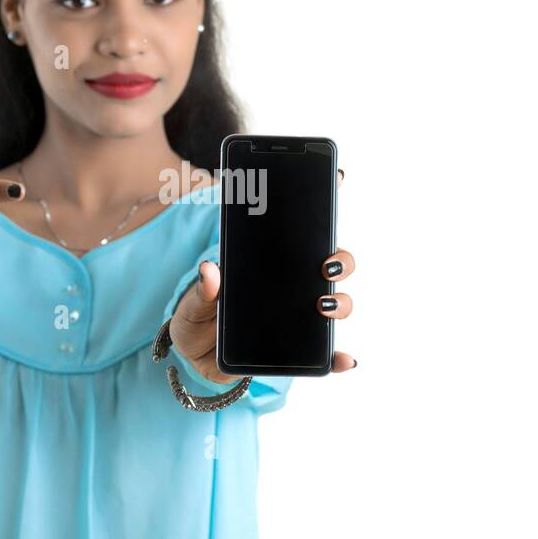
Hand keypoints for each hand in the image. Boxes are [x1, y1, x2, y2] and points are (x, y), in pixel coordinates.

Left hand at [170, 167, 356, 378]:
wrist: (195, 360)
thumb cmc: (197, 321)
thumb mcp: (192, 303)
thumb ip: (201, 290)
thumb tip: (209, 269)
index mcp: (271, 264)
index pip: (304, 229)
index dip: (325, 201)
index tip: (339, 179)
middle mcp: (293, 285)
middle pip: (332, 264)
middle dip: (339, 259)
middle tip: (325, 264)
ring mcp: (299, 316)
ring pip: (335, 302)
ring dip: (339, 302)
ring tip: (323, 306)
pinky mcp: (299, 349)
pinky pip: (327, 353)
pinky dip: (340, 357)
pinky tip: (345, 359)